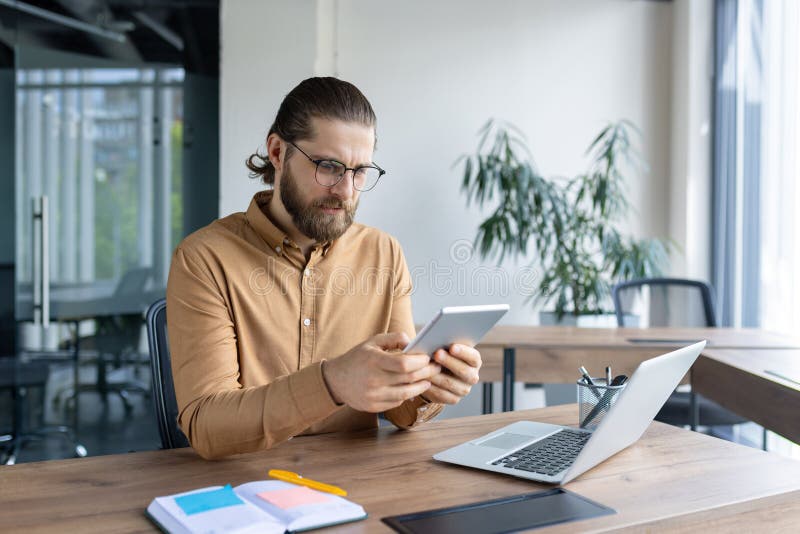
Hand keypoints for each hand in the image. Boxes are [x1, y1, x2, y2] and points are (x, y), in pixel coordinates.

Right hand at [322, 332, 441, 412]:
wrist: (336, 380)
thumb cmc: (358, 358)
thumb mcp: (373, 342)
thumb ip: (394, 338)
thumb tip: (413, 342)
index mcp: (373, 360)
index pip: (403, 364)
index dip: (420, 361)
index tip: (428, 357)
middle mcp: (373, 379)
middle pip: (408, 379)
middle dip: (427, 373)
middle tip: (436, 367)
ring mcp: (373, 395)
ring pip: (406, 394)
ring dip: (421, 387)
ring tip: (428, 380)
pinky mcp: (374, 407)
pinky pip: (397, 402)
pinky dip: (407, 395)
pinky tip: (413, 388)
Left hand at [421, 344, 480, 404]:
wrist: (439, 373)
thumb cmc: (442, 355)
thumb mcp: (445, 346)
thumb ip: (443, 342)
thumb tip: (432, 337)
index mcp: (474, 361)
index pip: (473, 357)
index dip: (464, 352)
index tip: (452, 347)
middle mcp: (472, 376)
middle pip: (464, 371)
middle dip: (449, 362)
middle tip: (436, 354)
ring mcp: (464, 389)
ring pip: (450, 383)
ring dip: (437, 375)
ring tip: (425, 368)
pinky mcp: (454, 399)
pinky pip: (442, 395)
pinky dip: (431, 387)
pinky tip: (423, 380)